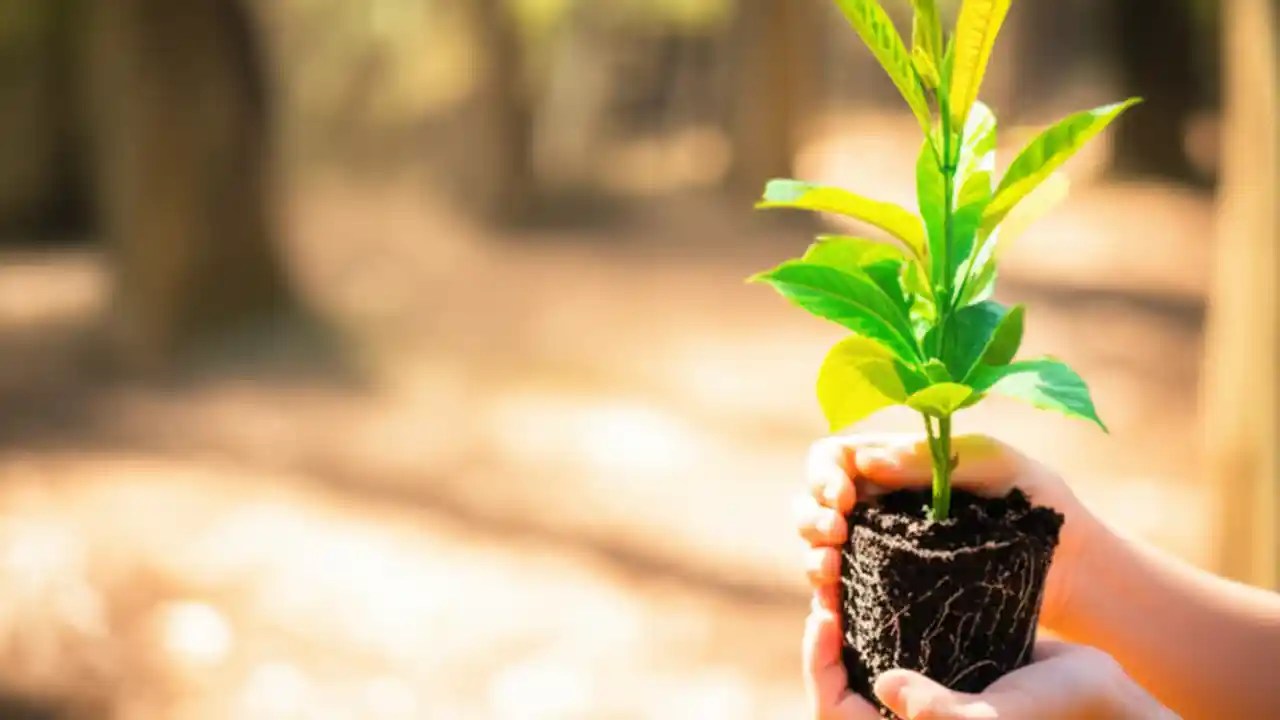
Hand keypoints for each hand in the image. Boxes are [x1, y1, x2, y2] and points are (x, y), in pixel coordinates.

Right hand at [798, 434, 1106, 718]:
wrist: (1073, 566)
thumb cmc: (1036, 499)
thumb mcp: (991, 463)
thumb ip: (927, 457)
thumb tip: (864, 463)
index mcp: (895, 462)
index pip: (833, 456)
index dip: (823, 473)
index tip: (843, 495)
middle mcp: (880, 502)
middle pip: (812, 500)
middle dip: (810, 514)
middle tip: (836, 530)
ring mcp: (882, 546)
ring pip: (818, 544)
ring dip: (811, 551)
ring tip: (831, 565)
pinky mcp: (891, 588)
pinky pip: (842, 585)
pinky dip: (827, 587)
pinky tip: (835, 593)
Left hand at [806, 603, 1170, 718]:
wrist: (1103, 696)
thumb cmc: (1056, 713)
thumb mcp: (996, 718)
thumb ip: (941, 712)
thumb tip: (885, 686)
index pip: (834, 711)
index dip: (818, 667)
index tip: (822, 616)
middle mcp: (909, 718)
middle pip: (841, 683)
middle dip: (826, 637)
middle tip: (825, 585)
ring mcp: (924, 694)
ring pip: (862, 659)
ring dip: (848, 622)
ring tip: (842, 574)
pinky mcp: (940, 670)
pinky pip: (893, 644)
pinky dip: (877, 616)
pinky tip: (878, 576)